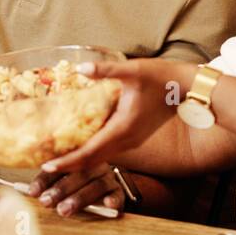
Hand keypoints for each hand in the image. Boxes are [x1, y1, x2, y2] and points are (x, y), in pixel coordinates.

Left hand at [28, 161, 124, 217]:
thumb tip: (28, 192)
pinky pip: (118, 194)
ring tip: (64, 210)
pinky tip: (107, 205)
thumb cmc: (76, 186)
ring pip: (96, 185)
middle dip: (60, 189)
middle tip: (46, 202)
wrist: (107, 181)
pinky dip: (114, 199)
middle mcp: (93, 164)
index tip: (32, 192)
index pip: (60, 166)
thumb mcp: (62, 181)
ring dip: (79, 198)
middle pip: (79, 174)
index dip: (45, 178)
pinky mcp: (119, 191)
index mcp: (77, 158)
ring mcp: (108, 177)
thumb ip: (49, 185)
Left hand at [40, 58, 191, 174]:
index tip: (47, 166)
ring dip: (80, 161)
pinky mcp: (134, 135)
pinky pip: (109, 150)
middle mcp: (126, 140)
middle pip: (92, 160)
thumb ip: (106, 70)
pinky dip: (92, 152)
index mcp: (122, 129)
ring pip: (101, 157)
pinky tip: (81, 143)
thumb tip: (80, 68)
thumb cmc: (163, 78)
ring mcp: (132, 140)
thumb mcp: (134, 70)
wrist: (191, 89)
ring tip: (58, 158)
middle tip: (44, 166)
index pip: (89, 153)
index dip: (67, 161)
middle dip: (68, 166)